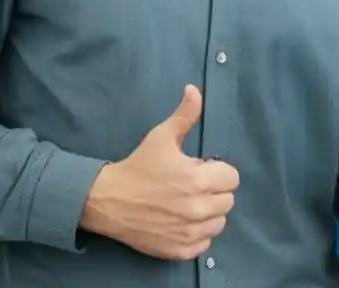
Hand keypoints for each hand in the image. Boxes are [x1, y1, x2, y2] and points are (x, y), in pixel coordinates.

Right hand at [80, 85, 239, 259]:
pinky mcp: (179, 249)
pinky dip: (197, 235)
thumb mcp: (161, 137)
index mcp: (199, 179)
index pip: (232, 178)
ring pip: (218, 223)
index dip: (218, 172)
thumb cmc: (137, 167)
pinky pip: (204, 243)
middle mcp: (198, 208)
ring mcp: (189, 231)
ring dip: (208, 214)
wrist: (106, 200)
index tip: (201, 170)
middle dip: (213, 191)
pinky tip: (181, 222)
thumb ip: (184, 115)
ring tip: (187, 204)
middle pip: (227, 201)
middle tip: (191, 187)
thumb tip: (194, 90)